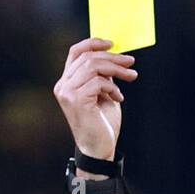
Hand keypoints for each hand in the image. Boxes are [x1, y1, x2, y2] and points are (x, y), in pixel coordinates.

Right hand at [53, 37, 137, 160]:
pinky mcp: (76, 99)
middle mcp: (63, 85)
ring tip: (131, 77)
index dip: (93, 43)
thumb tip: (113, 55)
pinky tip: (118, 98)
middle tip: (131, 62)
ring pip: (94, 66)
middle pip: (88, 57)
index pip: (76, 52)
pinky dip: (112, 87)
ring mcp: (67, 92)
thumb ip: (103, 75)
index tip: (112, 44)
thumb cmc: (102, 124)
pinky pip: (98, 81)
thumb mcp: (103, 93)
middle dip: (113, 57)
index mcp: (66, 82)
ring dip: (116, 69)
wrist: (99, 150)